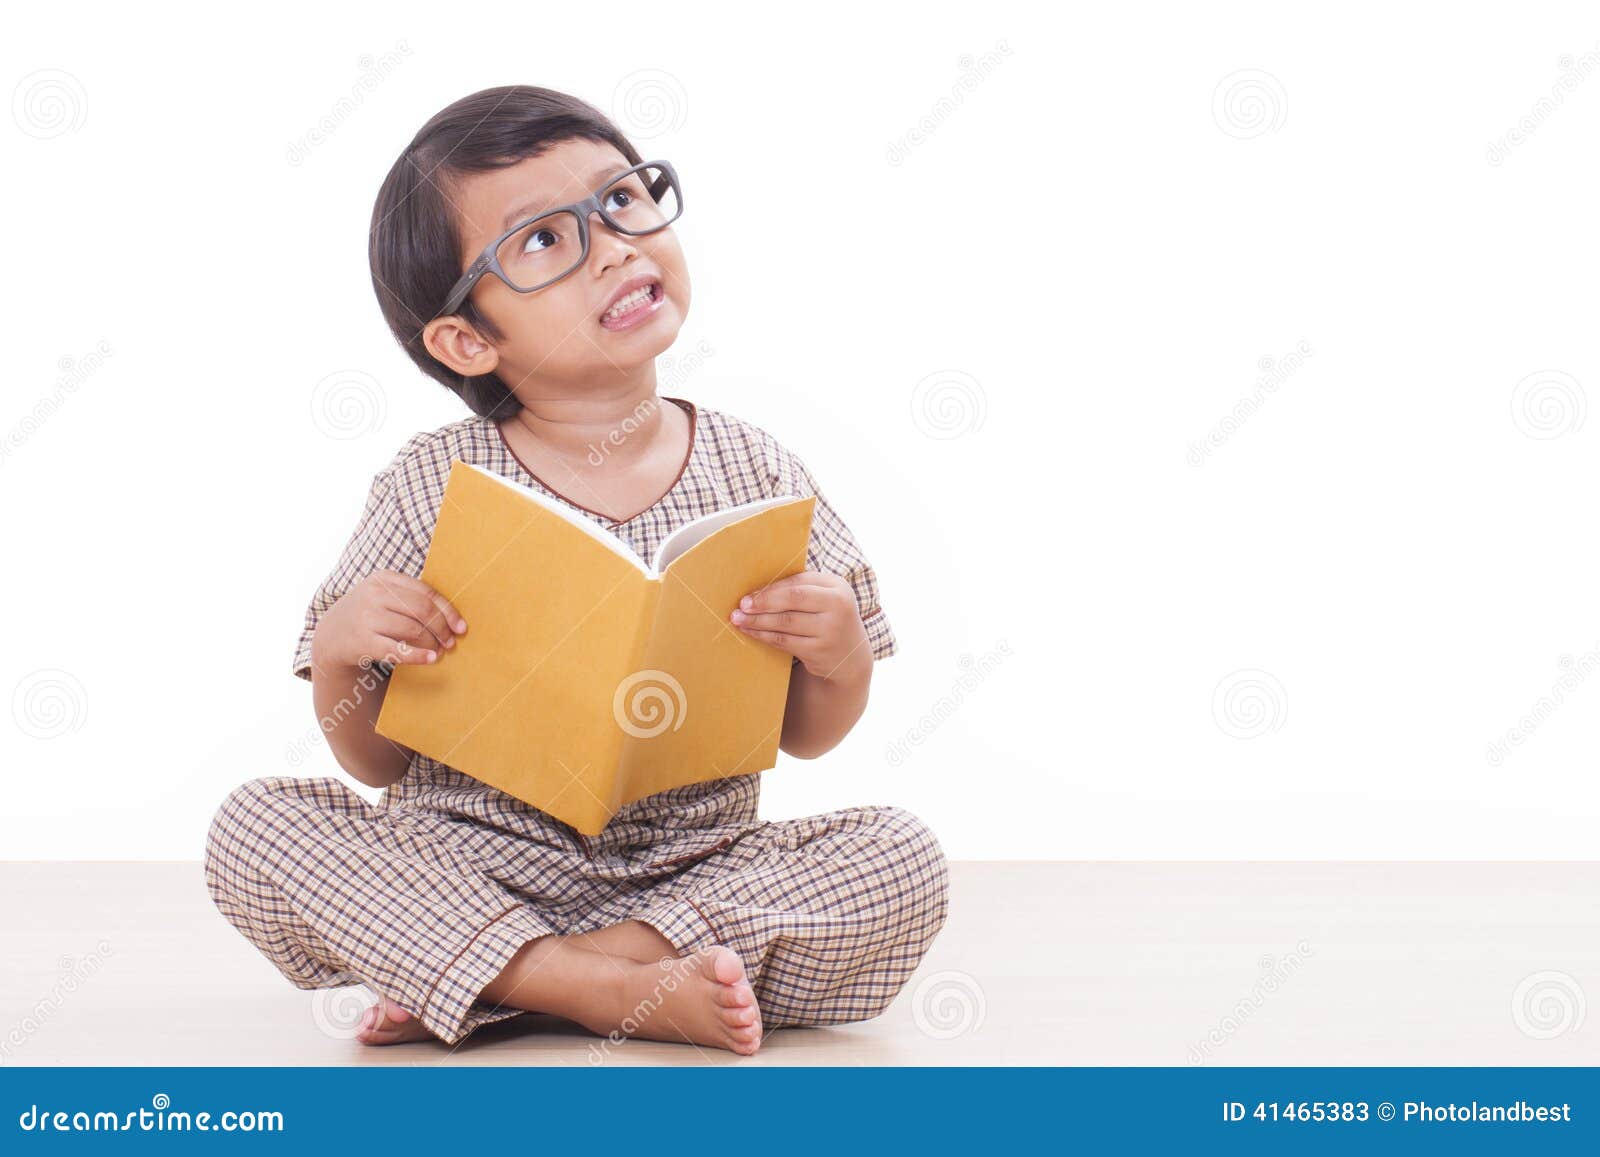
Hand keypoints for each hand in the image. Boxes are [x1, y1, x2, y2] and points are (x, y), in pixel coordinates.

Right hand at [310, 569, 466, 672]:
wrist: (331, 636)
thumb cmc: (370, 615)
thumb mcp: (385, 596)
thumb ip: (412, 598)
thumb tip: (453, 618)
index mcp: (384, 578)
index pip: (426, 592)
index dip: (447, 610)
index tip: (461, 627)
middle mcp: (374, 594)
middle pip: (422, 610)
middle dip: (442, 628)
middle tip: (451, 642)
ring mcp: (366, 616)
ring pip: (413, 629)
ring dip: (432, 642)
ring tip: (439, 651)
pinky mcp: (363, 641)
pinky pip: (397, 649)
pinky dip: (418, 655)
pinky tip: (431, 659)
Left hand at [730, 570, 869, 681]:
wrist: (849, 657)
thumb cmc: (827, 619)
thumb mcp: (824, 599)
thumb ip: (800, 589)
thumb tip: (756, 588)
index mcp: (838, 587)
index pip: (799, 582)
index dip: (772, 587)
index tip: (749, 593)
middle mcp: (839, 606)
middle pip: (793, 599)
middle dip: (763, 601)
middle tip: (741, 606)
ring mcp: (830, 630)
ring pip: (786, 622)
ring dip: (758, 620)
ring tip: (739, 619)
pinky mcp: (819, 650)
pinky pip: (785, 641)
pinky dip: (764, 636)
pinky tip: (751, 632)